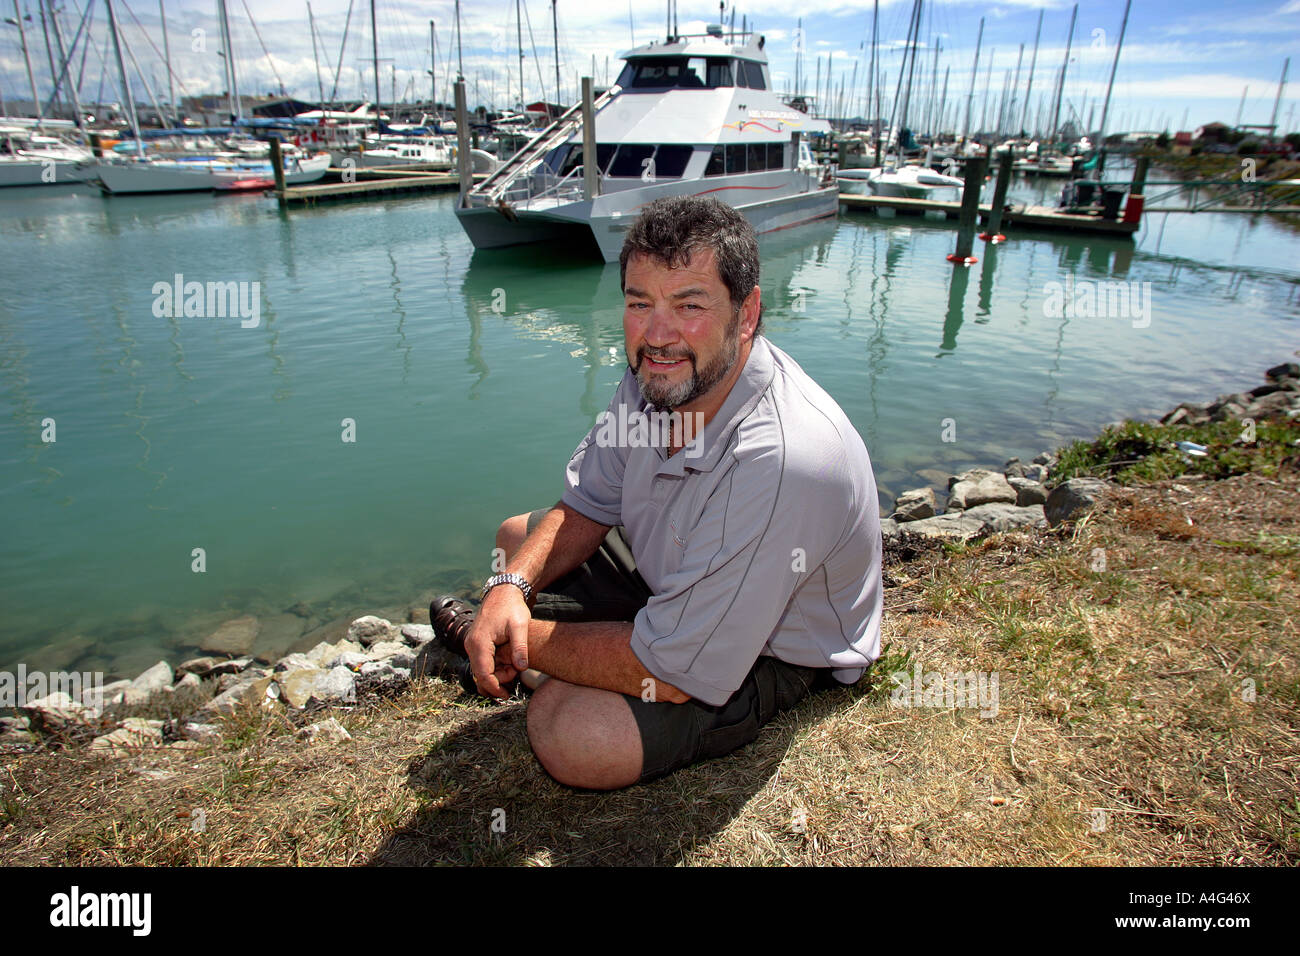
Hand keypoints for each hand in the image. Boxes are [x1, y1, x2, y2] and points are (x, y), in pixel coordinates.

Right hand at [464, 583, 531, 698]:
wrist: (504, 592)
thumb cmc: (512, 607)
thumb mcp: (520, 626)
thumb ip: (520, 647)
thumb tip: (521, 667)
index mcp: (479, 642)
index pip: (483, 674)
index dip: (494, 687)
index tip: (506, 695)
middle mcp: (471, 644)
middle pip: (479, 674)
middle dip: (497, 681)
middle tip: (516, 674)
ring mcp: (472, 644)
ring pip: (480, 669)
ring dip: (496, 674)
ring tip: (514, 666)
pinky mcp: (476, 643)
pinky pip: (481, 661)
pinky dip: (493, 667)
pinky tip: (508, 662)